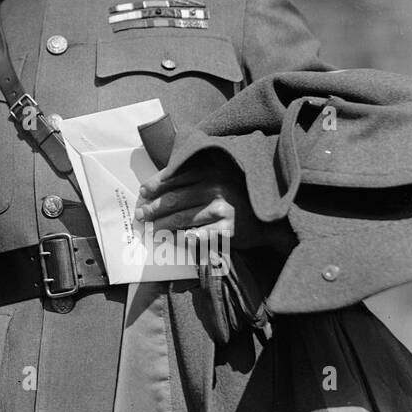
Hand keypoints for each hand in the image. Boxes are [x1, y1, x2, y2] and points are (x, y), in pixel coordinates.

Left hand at [134, 156, 292, 252]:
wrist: (270, 218)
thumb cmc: (238, 197)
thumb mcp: (219, 178)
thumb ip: (195, 177)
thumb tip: (157, 185)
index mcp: (211, 172)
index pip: (176, 177)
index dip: (156, 185)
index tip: (143, 192)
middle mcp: (216, 187)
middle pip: (175, 198)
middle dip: (153, 208)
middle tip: (140, 215)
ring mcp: (223, 208)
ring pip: (182, 218)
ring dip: (162, 225)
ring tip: (151, 230)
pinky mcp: (228, 228)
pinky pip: (198, 235)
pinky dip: (184, 239)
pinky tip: (175, 240)